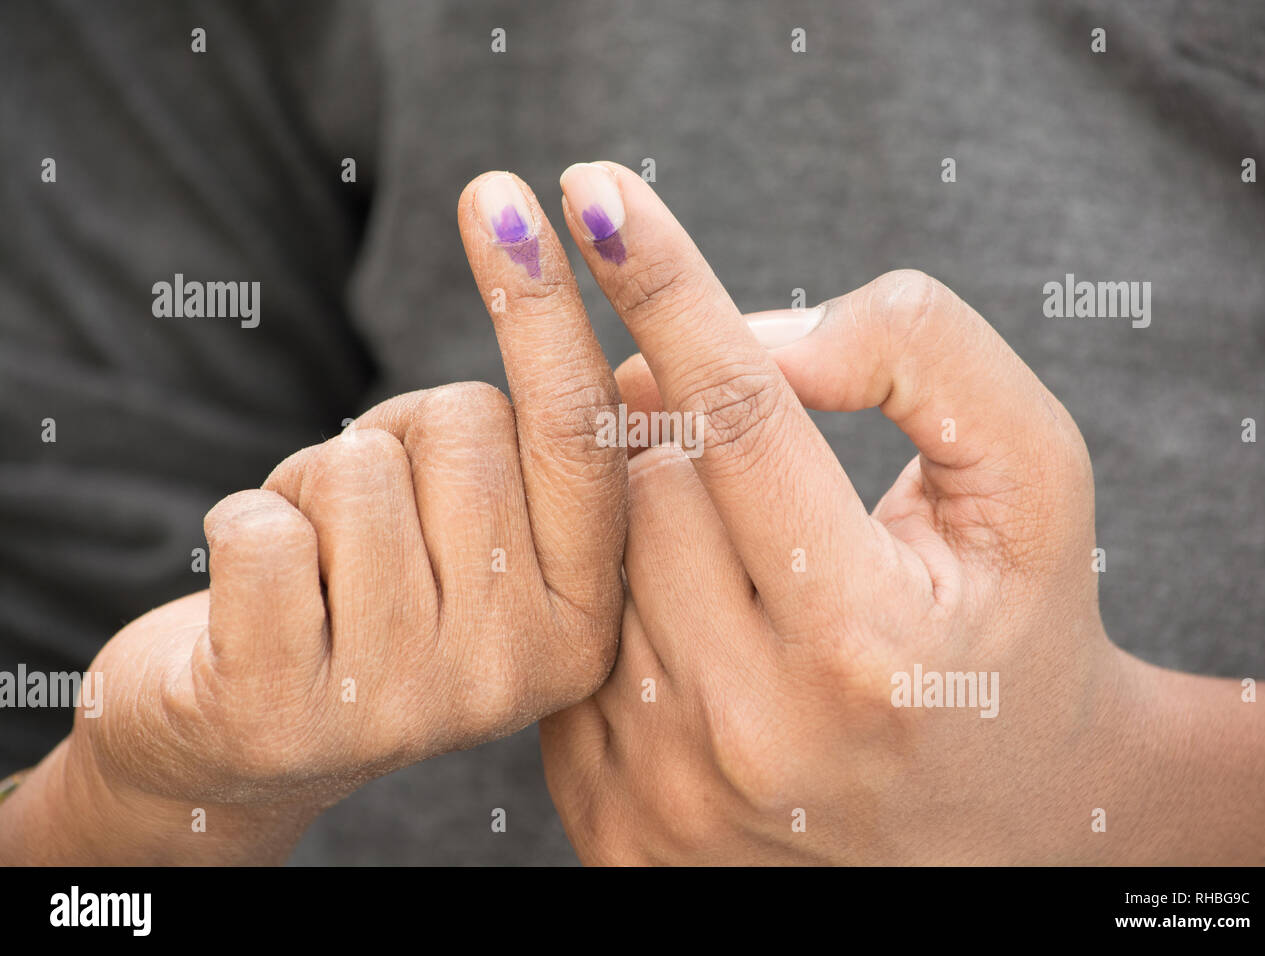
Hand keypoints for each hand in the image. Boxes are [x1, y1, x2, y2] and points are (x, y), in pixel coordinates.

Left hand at [2, 172, 626, 862]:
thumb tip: (639, 355)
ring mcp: (405, 701)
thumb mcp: (495, 532)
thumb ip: (558, 459)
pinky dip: (244, 518)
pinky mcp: (285, 712)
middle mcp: (517, 672)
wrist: (254, 734)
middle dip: (400, 431)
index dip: (546, 308)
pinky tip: (261, 598)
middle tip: (381, 516)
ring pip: (356, 467)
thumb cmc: (383, 595)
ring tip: (323, 564)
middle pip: (464, 425)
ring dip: (317, 484)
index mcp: (587, 617)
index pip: (582, 433)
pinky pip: (259, 523)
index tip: (509, 194)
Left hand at [540, 162, 1264, 864]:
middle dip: (674, 414)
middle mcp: (754, 730)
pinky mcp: (613, 817)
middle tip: (722, 422)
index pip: (738, 418)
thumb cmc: (1015, 626)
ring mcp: (669, 787)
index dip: (666, 286)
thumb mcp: (1032, 480)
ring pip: (593, 558)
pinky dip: (615, 594)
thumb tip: (765, 334)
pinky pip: (569, 643)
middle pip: (647, 482)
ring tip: (728, 528)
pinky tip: (692, 614)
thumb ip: (924, 361)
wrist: (994, 824)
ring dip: (642, 502)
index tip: (593, 191)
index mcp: (865, 644)